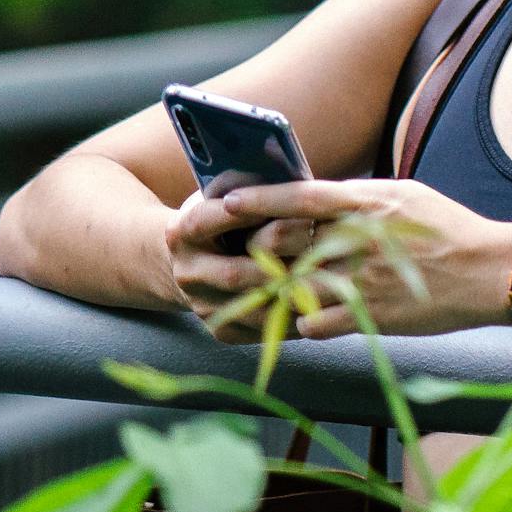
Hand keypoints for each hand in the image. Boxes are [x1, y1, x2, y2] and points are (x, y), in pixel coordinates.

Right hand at [159, 185, 321, 335]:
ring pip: (252, 306)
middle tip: (320, 254)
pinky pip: (261, 329)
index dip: (244, 214)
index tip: (283, 205)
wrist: (193, 263)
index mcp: (183, 232)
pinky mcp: (220, 331)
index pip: (208, 221)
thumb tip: (290, 180)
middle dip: (280, 264)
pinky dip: (293, 318)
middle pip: (235, 272)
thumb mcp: (225, 195)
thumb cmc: (223, 218)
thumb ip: (249, 188)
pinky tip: (320, 307)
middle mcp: (188, 271)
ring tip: (328, 285)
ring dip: (291, 297)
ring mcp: (201, 305)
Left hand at [188, 177, 511, 339]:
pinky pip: (314, 323)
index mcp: (368, 202)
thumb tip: (320, 196)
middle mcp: (359, 238)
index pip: (300, 195)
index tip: (226, 201)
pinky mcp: (370, 315)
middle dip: (253, 248)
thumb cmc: (448, 229)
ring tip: (254, 292)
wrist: (490, 273)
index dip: (259, 199)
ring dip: (269, 290)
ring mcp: (363, 279)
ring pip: (291, 286)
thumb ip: (359, 198)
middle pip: (284, 242)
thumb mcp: (404, 197)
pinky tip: (303, 319)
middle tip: (236, 254)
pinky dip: (302, 321)